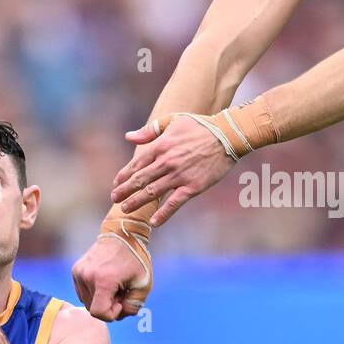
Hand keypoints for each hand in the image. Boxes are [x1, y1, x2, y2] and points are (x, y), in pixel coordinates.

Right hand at [72, 237, 150, 321]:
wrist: (122, 234)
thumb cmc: (135, 259)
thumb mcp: (144, 284)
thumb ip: (134, 305)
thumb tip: (120, 314)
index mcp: (104, 280)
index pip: (98, 313)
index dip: (111, 314)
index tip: (121, 303)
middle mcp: (87, 276)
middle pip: (92, 308)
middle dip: (107, 306)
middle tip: (120, 292)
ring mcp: (79, 273)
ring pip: (86, 301)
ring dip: (100, 299)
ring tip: (113, 286)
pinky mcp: (75, 270)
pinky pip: (82, 292)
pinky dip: (93, 292)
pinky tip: (105, 281)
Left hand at [113, 114, 233, 226]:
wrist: (229, 134)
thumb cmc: (201, 126)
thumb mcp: (173, 121)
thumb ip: (150, 130)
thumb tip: (128, 137)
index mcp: (161, 146)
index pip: (136, 164)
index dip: (123, 176)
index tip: (116, 183)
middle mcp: (167, 162)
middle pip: (139, 180)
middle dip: (124, 191)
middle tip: (114, 198)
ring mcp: (179, 175)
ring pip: (152, 192)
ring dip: (136, 202)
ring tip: (125, 210)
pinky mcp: (193, 186)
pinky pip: (175, 203)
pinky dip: (163, 214)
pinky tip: (154, 222)